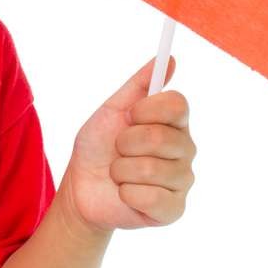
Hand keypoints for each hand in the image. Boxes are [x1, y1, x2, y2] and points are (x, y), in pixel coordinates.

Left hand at [64, 54, 195, 232]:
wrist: (82, 187)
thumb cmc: (99, 146)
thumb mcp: (112, 109)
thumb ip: (139, 84)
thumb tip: (170, 58)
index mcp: (174, 122)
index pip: (178, 104)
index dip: (148, 109)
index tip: (129, 116)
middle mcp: (185, 149)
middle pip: (161, 137)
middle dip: (125, 143)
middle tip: (118, 150)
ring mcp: (182, 180)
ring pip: (151, 169)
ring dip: (121, 170)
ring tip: (119, 173)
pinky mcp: (174, 209)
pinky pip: (150, 197)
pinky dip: (126, 193)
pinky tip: (125, 194)